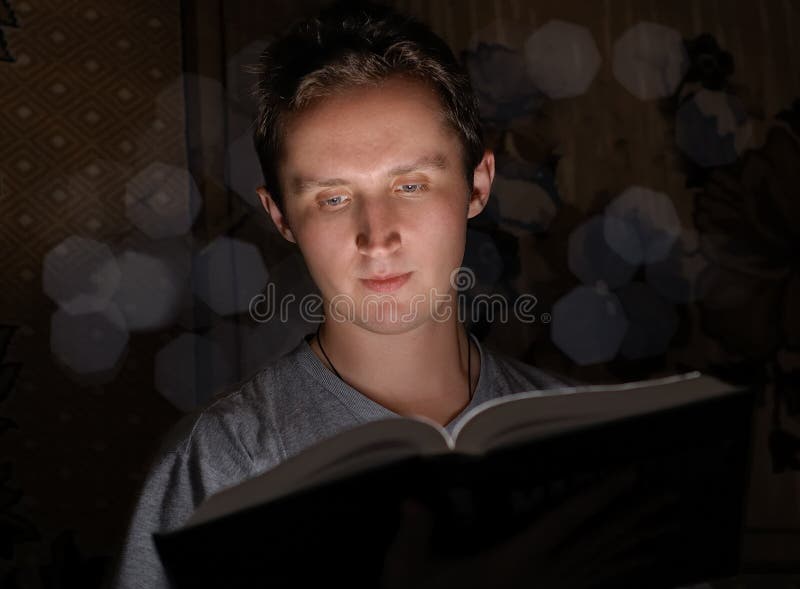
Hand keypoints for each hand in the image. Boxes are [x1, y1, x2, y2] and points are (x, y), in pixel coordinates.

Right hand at [379, 469, 679, 588]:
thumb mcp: (409, 573)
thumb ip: (413, 536)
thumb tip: (412, 502)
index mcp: (517, 559)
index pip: (566, 520)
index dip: (599, 496)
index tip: (630, 475)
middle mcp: (545, 576)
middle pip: (599, 541)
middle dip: (635, 518)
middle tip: (669, 498)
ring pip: (604, 564)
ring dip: (637, 543)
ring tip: (667, 528)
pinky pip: (596, 586)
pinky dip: (621, 572)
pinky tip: (640, 565)